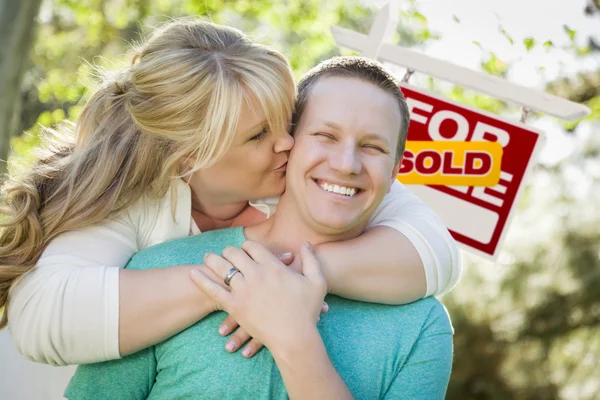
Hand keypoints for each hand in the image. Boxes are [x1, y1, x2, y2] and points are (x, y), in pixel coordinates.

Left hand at [190, 241, 326, 352]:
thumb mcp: (317, 282)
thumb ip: (311, 260)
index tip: (245, 248)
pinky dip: (202, 281)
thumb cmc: (307, 311)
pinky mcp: (234, 307)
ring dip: (213, 260)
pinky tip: (193, 274)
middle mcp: (256, 274)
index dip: (248, 245)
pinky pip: (213, 290)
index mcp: (273, 266)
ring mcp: (243, 290)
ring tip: (207, 257)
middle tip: (226, 252)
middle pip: (235, 254)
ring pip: (222, 268)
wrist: (295, 337)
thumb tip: (305, 243)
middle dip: (230, 251)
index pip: (253, 246)